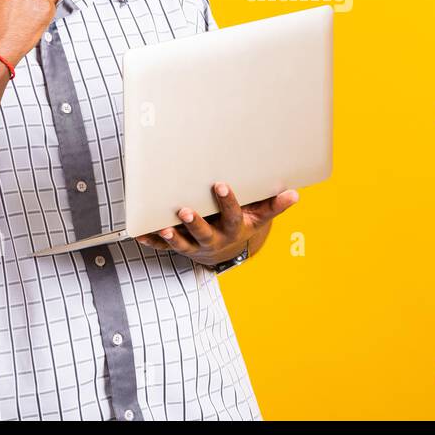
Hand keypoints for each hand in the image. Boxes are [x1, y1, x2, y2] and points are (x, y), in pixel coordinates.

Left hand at [135, 183, 298, 265]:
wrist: (226, 250)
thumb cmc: (243, 224)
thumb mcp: (259, 217)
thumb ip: (274, 205)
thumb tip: (295, 194)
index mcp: (234, 230)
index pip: (232, 216)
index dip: (228, 202)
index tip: (221, 184)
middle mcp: (214, 240)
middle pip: (203, 234)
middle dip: (194, 223)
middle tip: (184, 209)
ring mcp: (195, 246)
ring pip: (182, 244)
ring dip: (171, 237)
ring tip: (163, 228)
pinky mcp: (179, 247)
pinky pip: (163, 248)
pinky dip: (151, 241)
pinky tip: (138, 234)